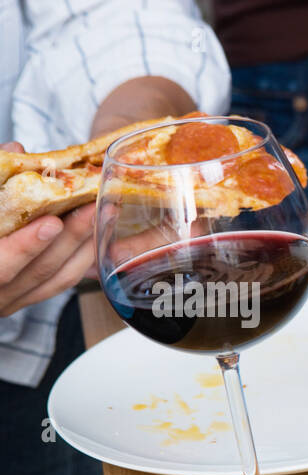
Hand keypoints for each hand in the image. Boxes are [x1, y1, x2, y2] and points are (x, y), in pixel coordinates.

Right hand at [0, 142, 97, 316]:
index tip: (52, 223)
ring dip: (84, 246)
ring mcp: (13, 300)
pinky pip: (62, 282)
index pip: (1, 265)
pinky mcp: (28, 298)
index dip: (26, 246)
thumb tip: (16, 148)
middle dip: (71, 238)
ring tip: (104, 215)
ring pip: (56, 278)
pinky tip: (99, 236)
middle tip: (94, 208)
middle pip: (39, 270)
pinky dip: (82, 259)